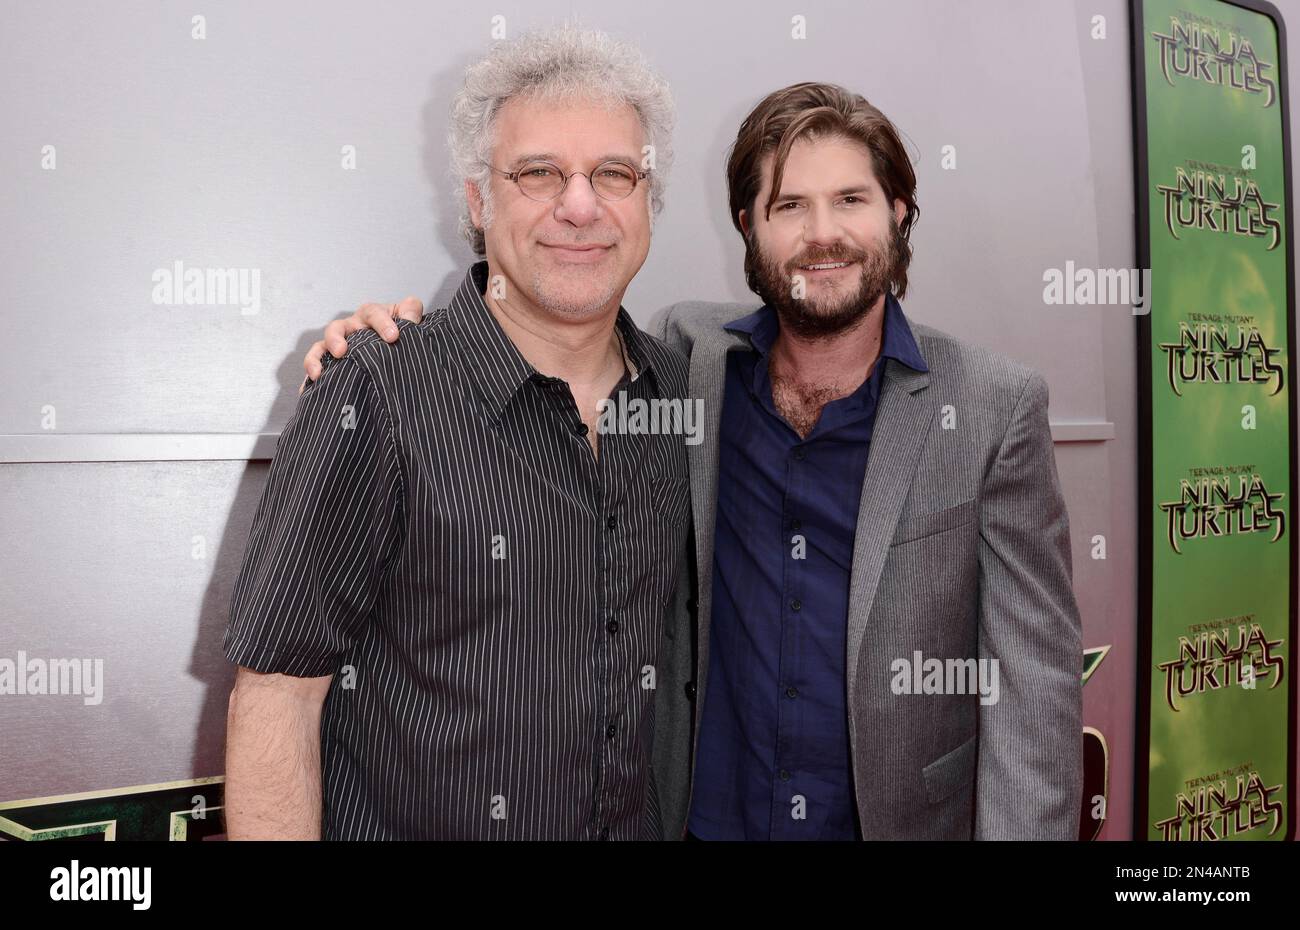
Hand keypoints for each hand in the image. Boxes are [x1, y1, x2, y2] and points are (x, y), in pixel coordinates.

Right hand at [300, 296, 424, 393]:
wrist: (395, 341)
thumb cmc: (399, 329)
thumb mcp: (407, 318)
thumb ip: (410, 313)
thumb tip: (411, 313)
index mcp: (371, 315)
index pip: (373, 313)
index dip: (382, 323)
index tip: (393, 336)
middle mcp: (351, 327)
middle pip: (337, 327)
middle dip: (336, 339)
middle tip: (342, 351)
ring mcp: (340, 343)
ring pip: (322, 346)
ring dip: (317, 357)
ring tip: (318, 372)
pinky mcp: (333, 359)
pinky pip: (318, 364)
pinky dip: (311, 374)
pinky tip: (309, 387)